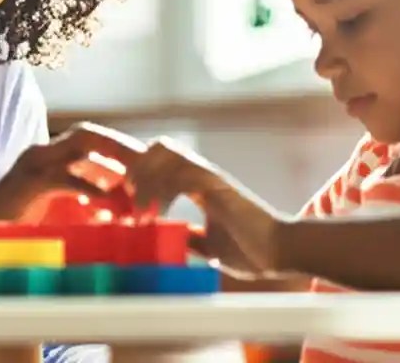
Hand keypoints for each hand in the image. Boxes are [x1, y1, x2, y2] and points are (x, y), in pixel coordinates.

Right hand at [0, 122, 146, 221]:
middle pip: (89, 135)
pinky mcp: (30, 183)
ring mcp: (35, 164)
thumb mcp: (54, 208)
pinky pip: (65, 178)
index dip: (116, 147)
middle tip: (146, 162)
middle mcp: (43, 152)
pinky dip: (88, 187)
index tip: (143, 161)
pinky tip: (105, 199)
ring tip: (135, 179)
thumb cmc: (14, 221)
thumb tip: (110, 208)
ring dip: (110, 163)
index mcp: (49, 155)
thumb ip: (79, 203)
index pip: (89, 139)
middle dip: (119, 146)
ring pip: (81, 150)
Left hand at [126, 137, 287, 278]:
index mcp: (199, 186)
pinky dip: (162, 190)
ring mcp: (211, 177)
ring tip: (140, 206)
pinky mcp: (219, 186)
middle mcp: (203, 175)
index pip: (162, 164)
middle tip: (128, 199)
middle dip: (136, 167)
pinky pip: (182, 173)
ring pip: (167, 152)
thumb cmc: (251, 250)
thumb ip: (190, 238)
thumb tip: (169, 241)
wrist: (280, 252)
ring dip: (146, 177)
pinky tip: (157, 213)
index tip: (120, 192)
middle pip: (160, 146)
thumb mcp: (209, 246)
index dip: (138, 168)